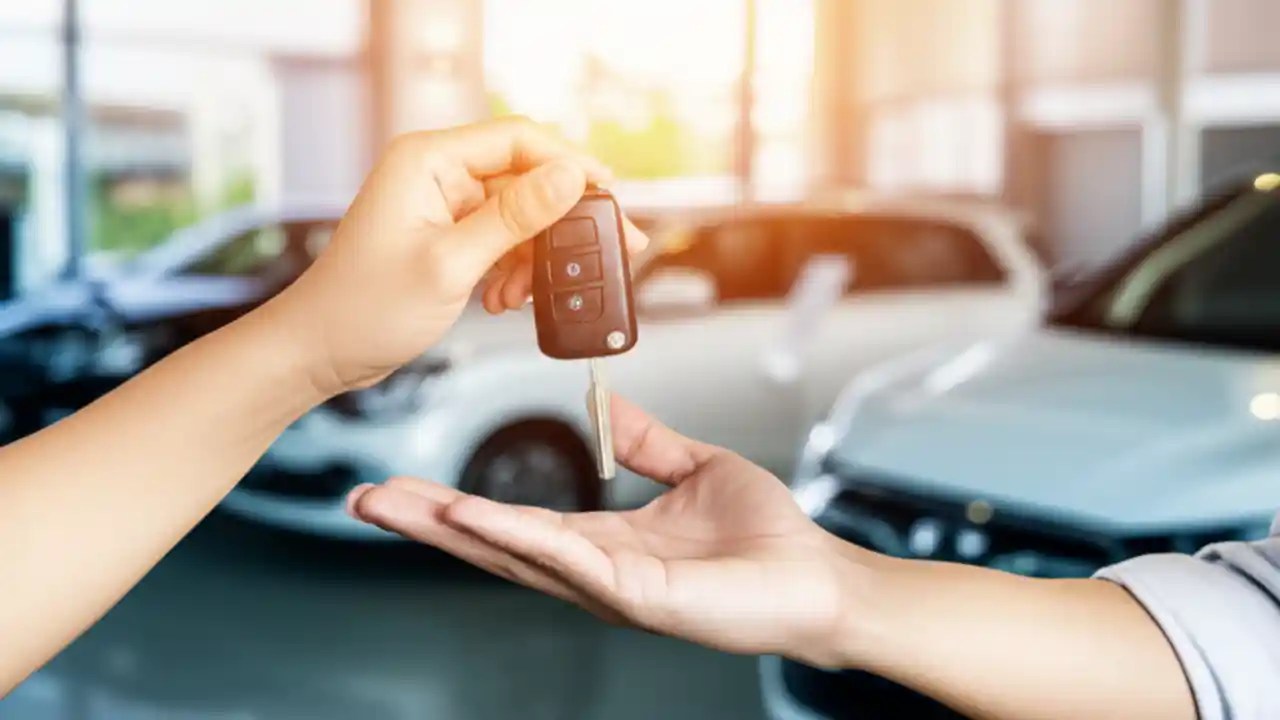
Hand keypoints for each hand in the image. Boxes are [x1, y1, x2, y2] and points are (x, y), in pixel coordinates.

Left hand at [269, 117, 648, 394]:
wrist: (320, 351)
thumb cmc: (364, 309)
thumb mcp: (451, 264)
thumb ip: (514, 219)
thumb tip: (569, 177)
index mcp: (427, 160)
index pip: (518, 139)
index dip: (570, 163)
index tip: (609, 192)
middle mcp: (436, 173)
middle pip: (524, 177)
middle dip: (562, 219)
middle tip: (608, 247)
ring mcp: (441, 205)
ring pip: (517, 214)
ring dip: (533, 255)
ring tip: (524, 292)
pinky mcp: (445, 235)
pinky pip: (500, 239)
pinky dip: (512, 268)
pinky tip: (504, 298)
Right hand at [346, 396, 875, 666]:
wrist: (819, 577)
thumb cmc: (766, 536)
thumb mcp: (695, 468)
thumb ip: (649, 441)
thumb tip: (610, 404)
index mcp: (602, 540)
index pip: (513, 521)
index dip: (455, 505)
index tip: (401, 486)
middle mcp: (594, 571)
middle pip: (494, 546)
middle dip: (426, 524)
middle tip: (362, 498)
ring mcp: (612, 589)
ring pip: (518, 555)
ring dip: (453, 530)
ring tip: (396, 506)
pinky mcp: (642, 596)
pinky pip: (573, 559)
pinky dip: (521, 537)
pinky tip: (476, 517)